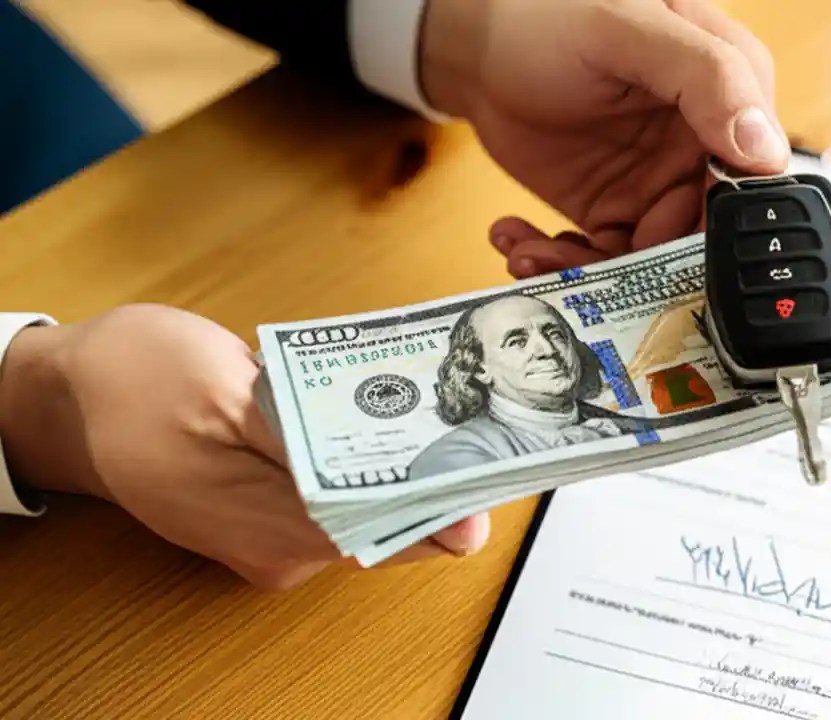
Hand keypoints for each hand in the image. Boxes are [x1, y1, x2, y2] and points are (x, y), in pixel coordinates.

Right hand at [0, 304, 488, 589]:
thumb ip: (311, 446)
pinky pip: (342, 498)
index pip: (392, 530)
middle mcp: (283, 552)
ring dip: (408, 466)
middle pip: (391, 523)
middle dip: (439, 474)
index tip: (499, 463)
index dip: (452, 500)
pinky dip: (370, 464)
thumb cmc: (139, 379)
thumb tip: (390, 481)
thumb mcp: (224, 392)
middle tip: (480, 418)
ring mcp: (277, 540)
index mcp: (273, 529)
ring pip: (371, 510)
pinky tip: (394, 423)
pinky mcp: (273, 519)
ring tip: (448, 411)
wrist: (73, 395)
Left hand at [421, 0, 787, 277]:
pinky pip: (605, 261)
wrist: (479, 43)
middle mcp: (699, 149)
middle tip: (590, 262)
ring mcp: (656, 185)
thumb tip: (766, 150)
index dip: (719, 226)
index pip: (752, 179)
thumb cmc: (550, 15)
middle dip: (648, 266)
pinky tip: (522, 244)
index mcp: (729, 97)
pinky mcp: (612, 211)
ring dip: (592, 272)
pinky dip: (562, 266)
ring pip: (650, 261)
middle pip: (702, 236)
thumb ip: (707, 79)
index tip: (665, 244)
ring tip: (533, 255)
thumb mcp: (630, 31)